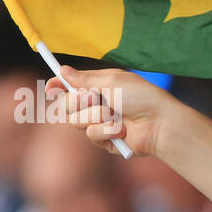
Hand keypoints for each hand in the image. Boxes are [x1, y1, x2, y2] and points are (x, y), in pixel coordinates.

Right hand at [52, 66, 176, 157]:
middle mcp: (98, 105)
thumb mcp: (113, 82)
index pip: (71, 86)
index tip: (51, 86)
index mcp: (100, 86)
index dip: (58, 86)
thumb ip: (85, 79)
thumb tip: (62, 71)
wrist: (160, 123)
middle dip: (78, 101)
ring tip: (115, 115)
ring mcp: (100, 123)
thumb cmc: (142, 97)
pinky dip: (106, 131)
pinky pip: (91, 134)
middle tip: (94, 98)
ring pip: (75, 120)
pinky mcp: (105, 140)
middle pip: (67, 104)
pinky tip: (122, 130)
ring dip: (94, 115)